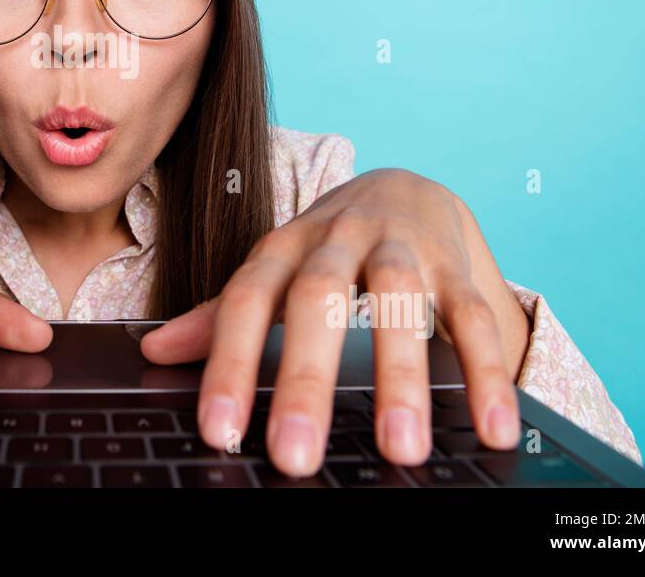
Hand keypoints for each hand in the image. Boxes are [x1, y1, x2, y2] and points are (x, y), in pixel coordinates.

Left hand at [139, 168, 531, 477]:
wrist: (405, 189)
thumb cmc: (325, 248)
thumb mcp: (271, 273)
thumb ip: (220, 316)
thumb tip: (152, 351)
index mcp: (283, 246)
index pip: (246, 301)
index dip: (229, 363)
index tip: (220, 430)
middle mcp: (339, 239)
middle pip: (318, 298)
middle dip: (306, 379)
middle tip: (295, 455)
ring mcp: (401, 248)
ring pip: (400, 301)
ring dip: (400, 377)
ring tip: (400, 449)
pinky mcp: (457, 266)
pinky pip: (473, 315)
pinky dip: (485, 371)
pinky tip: (492, 427)